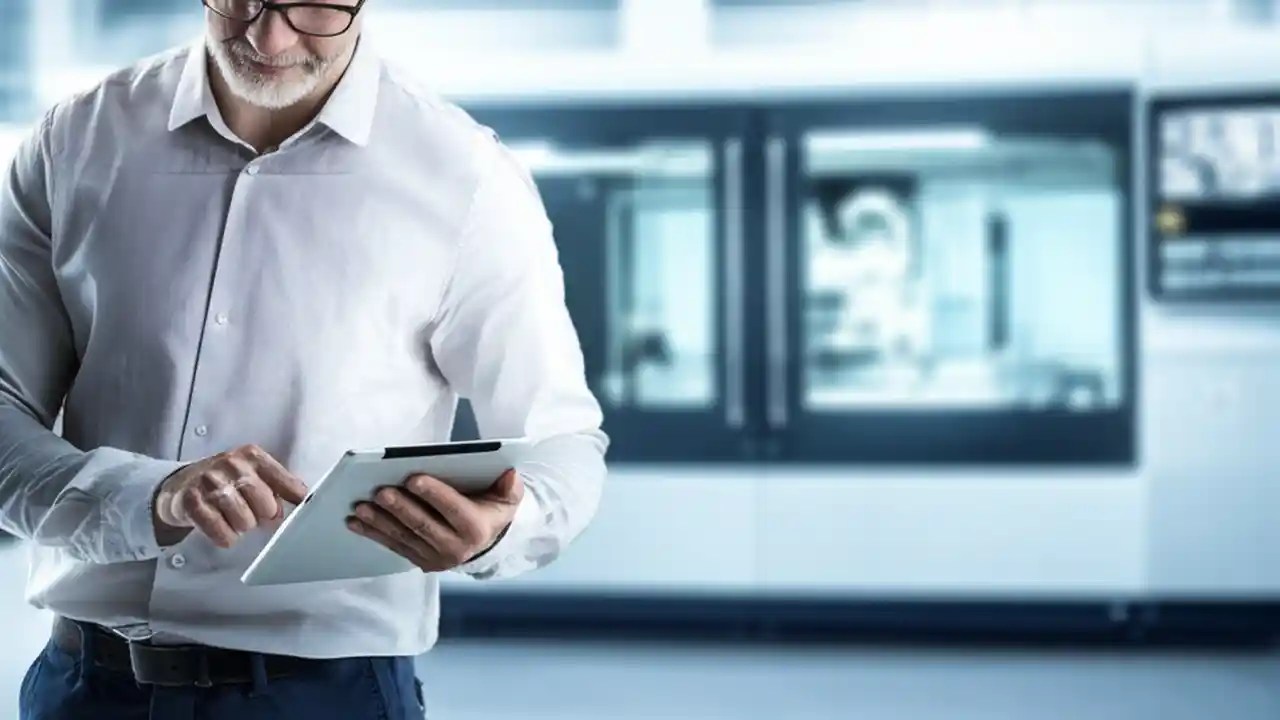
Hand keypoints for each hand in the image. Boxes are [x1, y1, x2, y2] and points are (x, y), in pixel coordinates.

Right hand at [153, 444, 308, 548]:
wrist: (182, 484)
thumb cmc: (228, 481)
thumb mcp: (254, 474)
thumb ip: (279, 485)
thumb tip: (302, 501)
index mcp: (252, 456)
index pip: (283, 481)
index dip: (292, 497)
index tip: (300, 506)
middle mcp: (231, 464)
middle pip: (265, 504)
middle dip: (262, 516)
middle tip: (252, 513)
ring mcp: (209, 481)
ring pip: (244, 520)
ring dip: (242, 526)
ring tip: (235, 518)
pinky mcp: (192, 501)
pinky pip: (220, 531)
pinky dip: (225, 537)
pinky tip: (224, 530)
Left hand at [347, 469, 523, 571]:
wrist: (487, 544)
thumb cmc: (492, 511)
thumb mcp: (507, 500)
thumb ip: (510, 487)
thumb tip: (510, 474)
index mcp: (476, 529)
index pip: (454, 510)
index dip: (434, 494)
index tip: (414, 478)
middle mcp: (456, 548)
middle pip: (424, 525)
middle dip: (401, 508)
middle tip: (381, 491)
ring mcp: (435, 557)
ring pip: (404, 536)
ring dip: (380, 521)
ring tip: (361, 506)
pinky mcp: (420, 561)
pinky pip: (394, 546)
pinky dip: (374, 533)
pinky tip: (356, 521)